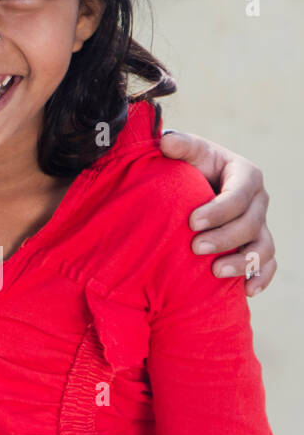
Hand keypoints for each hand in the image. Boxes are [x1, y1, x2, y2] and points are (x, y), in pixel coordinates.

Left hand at [159, 130, 274, 295]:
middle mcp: (258, 201)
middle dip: (225, 238)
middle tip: (195, 248)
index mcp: (245, 175)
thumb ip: (181, 145)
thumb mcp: (188, 151)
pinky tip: (246, 291)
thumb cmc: (190, 164)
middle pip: (251, 224)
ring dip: (243, 262)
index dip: (218, 210)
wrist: (193, 183)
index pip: (239, 195)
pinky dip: (260, 278)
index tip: (191, 222)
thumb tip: (166, 142)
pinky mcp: (257, 245)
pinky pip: (268, 265)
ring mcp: (260, 225)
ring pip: (264, 248)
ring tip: (215, 271)